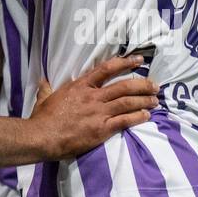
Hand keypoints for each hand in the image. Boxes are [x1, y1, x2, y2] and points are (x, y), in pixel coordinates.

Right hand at [27, 55, 158, 159]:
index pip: (106, 69)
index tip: (138, 60)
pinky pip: (124, 121)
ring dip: (144, 100)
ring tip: (155, 100)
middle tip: (154, 85)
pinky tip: (146, 116)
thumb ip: (47, 89)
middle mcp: (92, 96)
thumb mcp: (44, 98)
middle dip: (142, 84)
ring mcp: (98, 112)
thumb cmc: (43, 118)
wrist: (43, 136)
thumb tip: (43, 82)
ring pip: (127, 102)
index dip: (124, 62)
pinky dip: (137, 117)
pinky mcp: (102, 129)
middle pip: (123, 86)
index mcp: (80, 86)